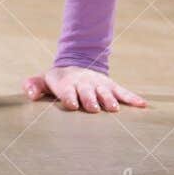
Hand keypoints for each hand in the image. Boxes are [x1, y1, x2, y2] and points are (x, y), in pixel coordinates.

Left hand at [23, 66, 147, 112]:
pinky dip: (132, 98)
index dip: (69, 97)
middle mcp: (84, 83)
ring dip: (109, 99)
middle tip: (93, 108)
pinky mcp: (111, 86)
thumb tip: (30, 94)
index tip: (71, 104)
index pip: (67, 91)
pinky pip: (123, 92)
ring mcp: (99, 85)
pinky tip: (143, 105)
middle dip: (90, 100)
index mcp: (67, 83)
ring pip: (105, 92)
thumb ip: (34, 86)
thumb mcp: (43, 81)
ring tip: (114, 109)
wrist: (75, 66)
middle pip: (87, 92)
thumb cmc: (57, 81)